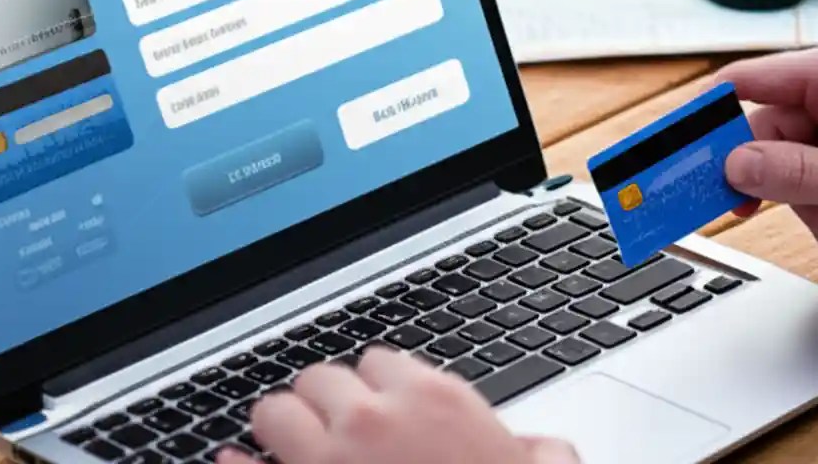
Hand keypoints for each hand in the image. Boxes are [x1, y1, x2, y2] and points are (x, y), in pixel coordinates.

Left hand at [217, 348, 579, 463]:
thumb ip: (542, 453)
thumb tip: (540, 450)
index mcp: (435, 403)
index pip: (377, 363)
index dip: (375, 393)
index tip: (378, 416)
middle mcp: (375, 421)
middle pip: (321, 379)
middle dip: (325, 406)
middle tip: (336, 438)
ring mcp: (327, 460)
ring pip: (275, 411)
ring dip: (282, 430)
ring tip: (291, 452)